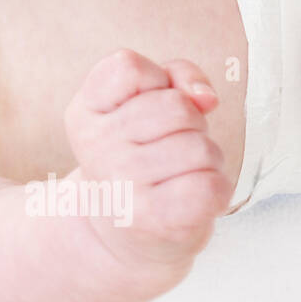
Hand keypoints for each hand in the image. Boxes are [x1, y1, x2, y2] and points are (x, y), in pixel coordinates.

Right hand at [64, 49, 232, 278]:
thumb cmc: (141, 160)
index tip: (146, 106)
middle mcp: (95, 146)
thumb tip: (206, 97)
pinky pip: (212, 184)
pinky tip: (192, 197)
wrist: (122, 235)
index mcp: (84, 112)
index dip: (155, 79)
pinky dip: (216, 189)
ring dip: (207, 159)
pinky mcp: (154, 219)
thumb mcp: (141, 106)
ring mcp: (122, 183)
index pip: (128, 66)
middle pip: (176, 106)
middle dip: (191, 123)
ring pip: (201, 146)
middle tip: (172, 147)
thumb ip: (175, 77)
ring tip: (182, 174)